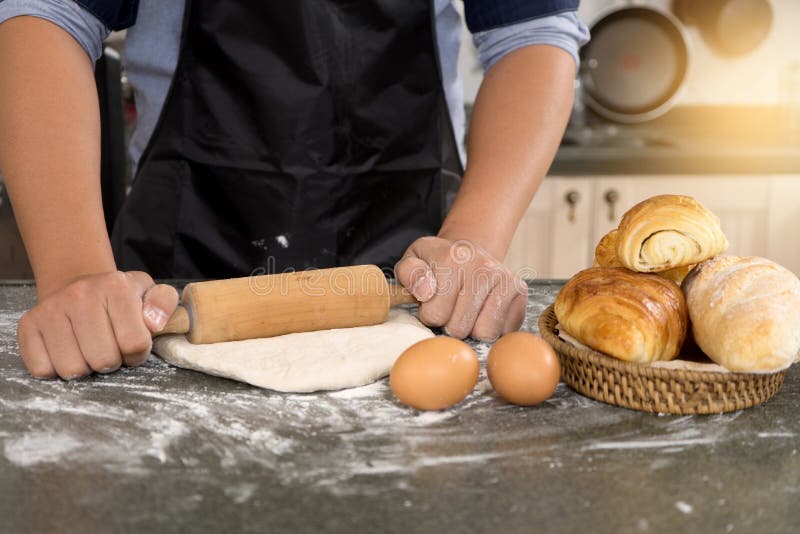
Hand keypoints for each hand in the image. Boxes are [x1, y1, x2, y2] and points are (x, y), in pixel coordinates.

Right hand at [17, 271, 179, 379]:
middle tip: (110, 348)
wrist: (77, 283)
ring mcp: (51, 309)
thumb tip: (154, 324)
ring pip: (73, 369)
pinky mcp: (29, 325)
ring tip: (89, 349)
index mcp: (116, 286)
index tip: (132, 346)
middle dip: (112, 362)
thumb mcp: (148, 292)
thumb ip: (163, 304)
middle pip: (104, 360)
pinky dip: (56, 369)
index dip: (137, 354)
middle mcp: (81, 294)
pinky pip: (43, 369)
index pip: (135, 343)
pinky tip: (67, 351)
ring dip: (85, 367)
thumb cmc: (118, 298)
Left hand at [395, 236, 526, 340]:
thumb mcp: (413, 260)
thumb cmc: (438, 263)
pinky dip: (492, 327)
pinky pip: (503, 331)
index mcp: (452, 258)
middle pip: (459, 327)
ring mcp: (504, 277)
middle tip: (452, 306)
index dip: (429, 314)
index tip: (433, 301)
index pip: (435, 314)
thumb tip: (425, 291)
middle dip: (450, 323)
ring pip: (483, 332)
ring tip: (468, 309)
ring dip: (472, 328)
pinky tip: (485, 311)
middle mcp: (482, 266)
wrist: (469, 251)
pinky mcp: (519, 290)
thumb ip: (409, 274)